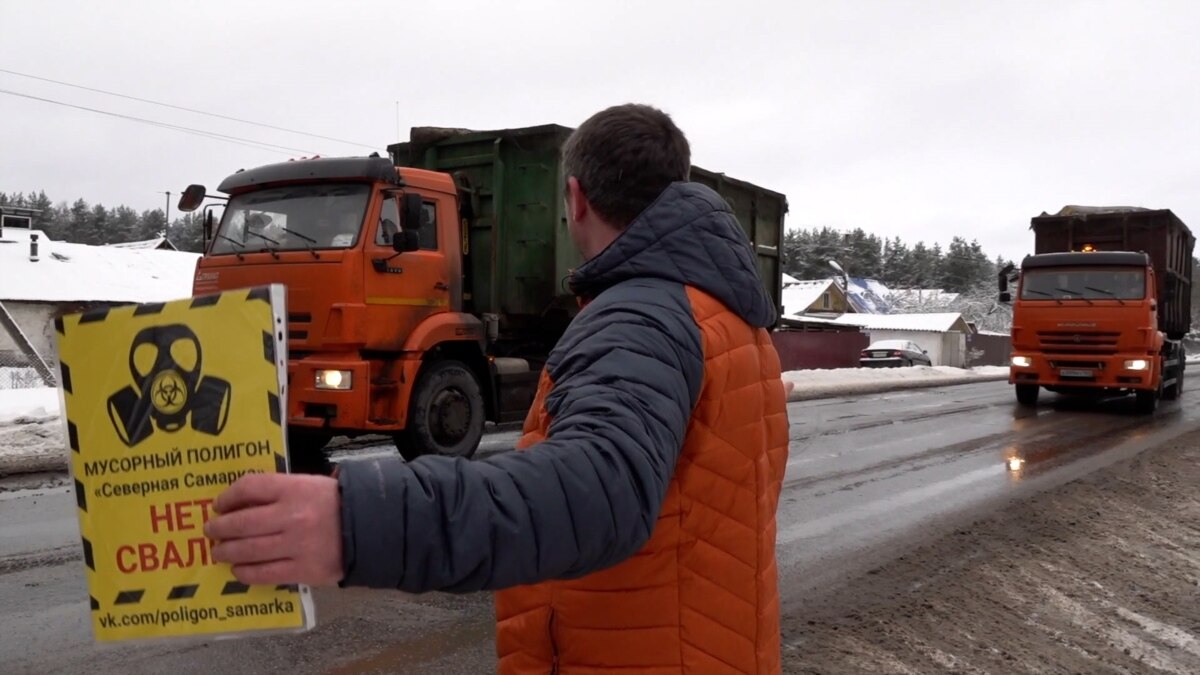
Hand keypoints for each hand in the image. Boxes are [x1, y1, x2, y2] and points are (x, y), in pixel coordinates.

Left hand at [204, 472, 342, 585]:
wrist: (370, 528)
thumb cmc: (334, 504)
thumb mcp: (307, 485)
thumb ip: (277, 491)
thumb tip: (238, 504)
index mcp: (295, 488)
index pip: (249, 487)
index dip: (227, 497)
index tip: (218, 505)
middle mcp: (293, 516)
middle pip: (242, 522)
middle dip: (219, 528)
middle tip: (211, 531)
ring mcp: (297, 545)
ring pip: (248, 550)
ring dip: (226, 552)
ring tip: (219, 552)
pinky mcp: (303, 570)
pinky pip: (264, 574)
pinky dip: (245, 572)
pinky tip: (238, 569)